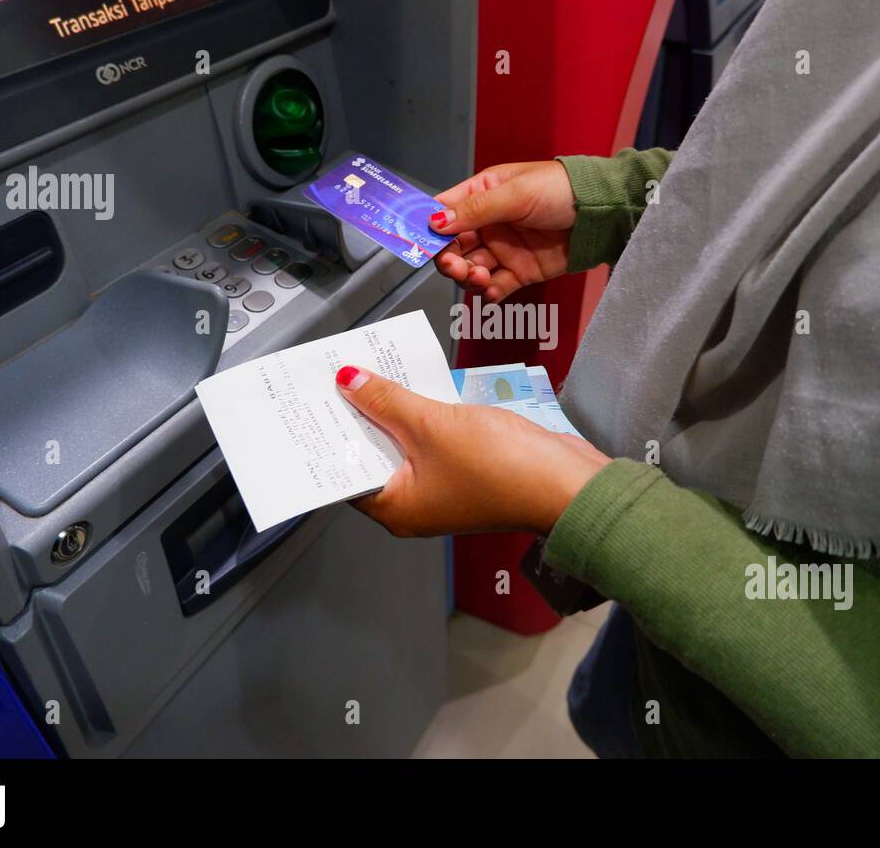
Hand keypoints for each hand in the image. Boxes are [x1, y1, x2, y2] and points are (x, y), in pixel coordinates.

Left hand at [335, 365, 610, 536]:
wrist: (568, 483)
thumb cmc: (501, 469)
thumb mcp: (431, 426)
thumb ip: (386, 401)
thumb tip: (349, 382)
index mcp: (396, 508)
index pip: (344, 473)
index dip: (327, 436)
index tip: (311, 404)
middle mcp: (415, 503)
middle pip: (372, 454)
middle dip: (356, 415)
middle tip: (333, 378)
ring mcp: (443, 486)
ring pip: (403, 442)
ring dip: (390, 409)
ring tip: (366, 371)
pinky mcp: (467, 467)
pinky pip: (432, 436)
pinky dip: (420, 412)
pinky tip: (411, 382)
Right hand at [431, 161, 577, 302]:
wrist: (601, 214)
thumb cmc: (561, 190)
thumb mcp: (515, 194)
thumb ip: (475, 210)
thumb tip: (436, 221)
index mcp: (483, 194)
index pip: (445, 212)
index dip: (429, 228)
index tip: (420, 243)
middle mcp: (489, 223)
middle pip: (454, 247)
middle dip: (449, 259)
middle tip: (454, 265)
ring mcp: (504, 249)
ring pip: (472, 268)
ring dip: (468, 276)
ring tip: (479, 277)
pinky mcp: (520, 271)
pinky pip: (496, 285)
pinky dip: (489, 291)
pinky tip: (490, 290)